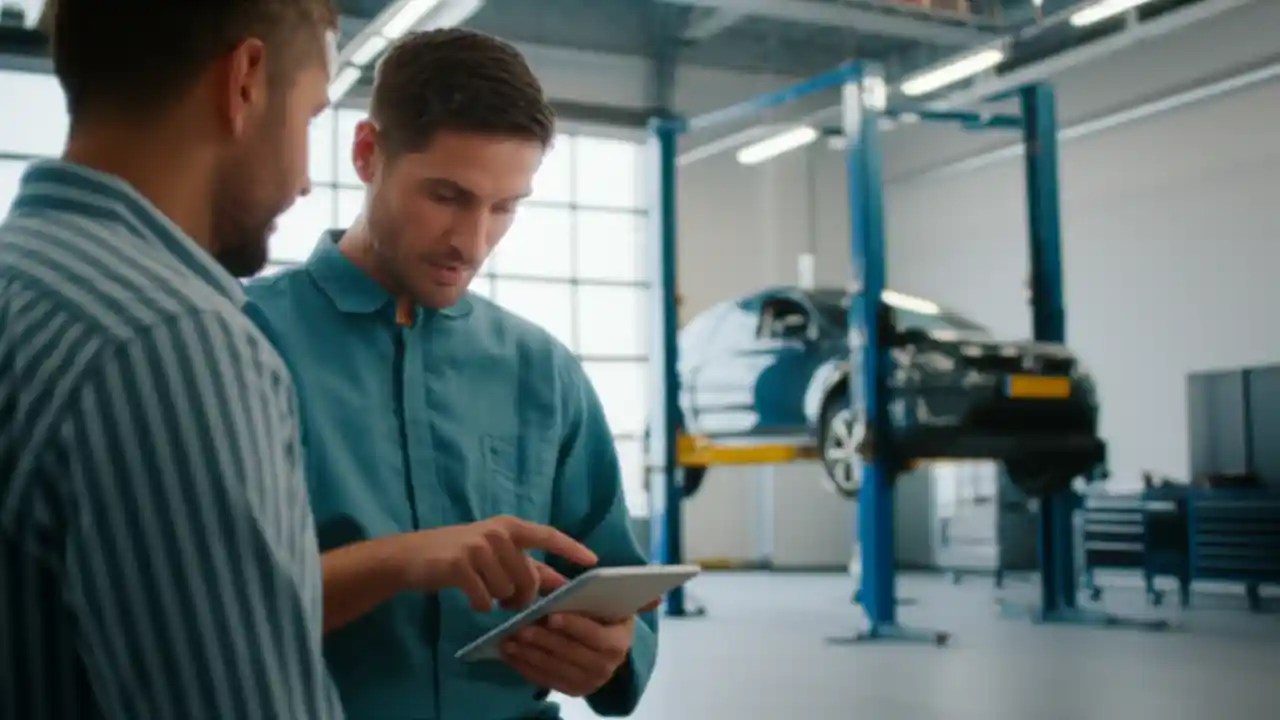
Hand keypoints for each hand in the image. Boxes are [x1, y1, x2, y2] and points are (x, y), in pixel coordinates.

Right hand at [400, 516, 597, 611]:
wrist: (410, 556)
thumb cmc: (459, 555)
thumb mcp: (495, 550)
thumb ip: (525, 564)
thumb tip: (559, 583)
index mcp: (510, 526)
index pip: (548, 535)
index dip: (571, 548)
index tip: (593, 561)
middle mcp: (497, 532)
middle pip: (529, 578)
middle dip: (523, 597)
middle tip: (509, 601)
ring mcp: (478, 547)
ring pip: (507, 592)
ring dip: (498, 600)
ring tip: (484, 591)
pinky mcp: (460, 565)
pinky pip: (485, 600)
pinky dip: (480, 605)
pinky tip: (471, 597)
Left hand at [500, 607, 652, 696]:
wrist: (607, 645)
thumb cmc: (605, 615)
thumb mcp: (612, 602)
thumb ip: (614, 593)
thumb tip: (652, 595)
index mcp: (619, 643)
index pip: (595, 637)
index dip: (573, 626)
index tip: (551, 615)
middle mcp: (606, 667)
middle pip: (570, 653)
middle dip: (543, 640)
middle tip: (520, 628)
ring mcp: (589, 683)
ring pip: (554, 668)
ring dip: (529, 655)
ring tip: (509, 640)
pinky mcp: (572, 691)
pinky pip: (545, 680)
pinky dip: (525, 667)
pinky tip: (510, 655)